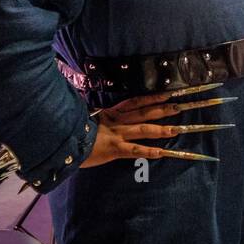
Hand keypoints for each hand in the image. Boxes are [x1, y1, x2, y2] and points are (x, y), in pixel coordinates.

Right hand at [81, 88, 226, 167]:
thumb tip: (109, 114)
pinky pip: (133, 150)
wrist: (60, 141)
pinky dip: (148, 151)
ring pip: (143, 129)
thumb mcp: (88, 119)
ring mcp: (116, 134)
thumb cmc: (73, 131)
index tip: (172, 91)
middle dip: (165, 107)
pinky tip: (161, 153)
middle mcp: (117, 120)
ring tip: (178, 128)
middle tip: (183, 104)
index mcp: (112, 112)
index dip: (155, 95)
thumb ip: (101, 116)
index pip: (138, 101)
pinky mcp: (113, 149)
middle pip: (146, 111)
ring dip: (162, 128)